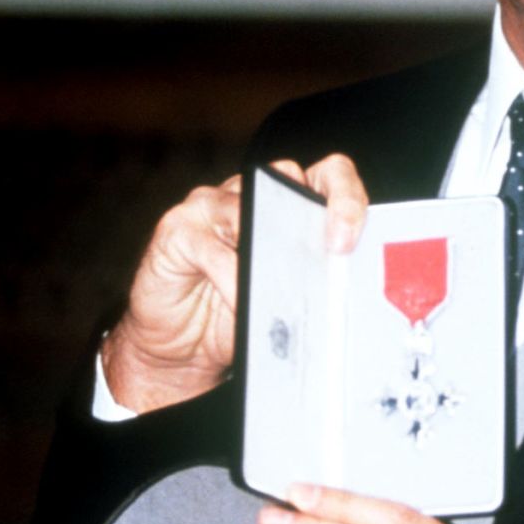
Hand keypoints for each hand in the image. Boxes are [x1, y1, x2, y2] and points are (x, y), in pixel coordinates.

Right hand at [101, 155, 367, 412]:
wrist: (182, 348)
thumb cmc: (238, 319)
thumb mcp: (288, 303)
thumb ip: (313, 284)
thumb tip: (343, 289)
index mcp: (285, 203)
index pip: (328, 175)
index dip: (345, 198)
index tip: (346, 242)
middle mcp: (248, 193)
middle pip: (289, 176)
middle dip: (312, 216)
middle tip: (329, 258)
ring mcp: (209, 204)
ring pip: (248, 210)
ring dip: (270, 257)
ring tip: (281, 295)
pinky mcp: (177, 228)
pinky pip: (212, 248)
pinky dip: (231, 280)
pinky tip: (241, 303)